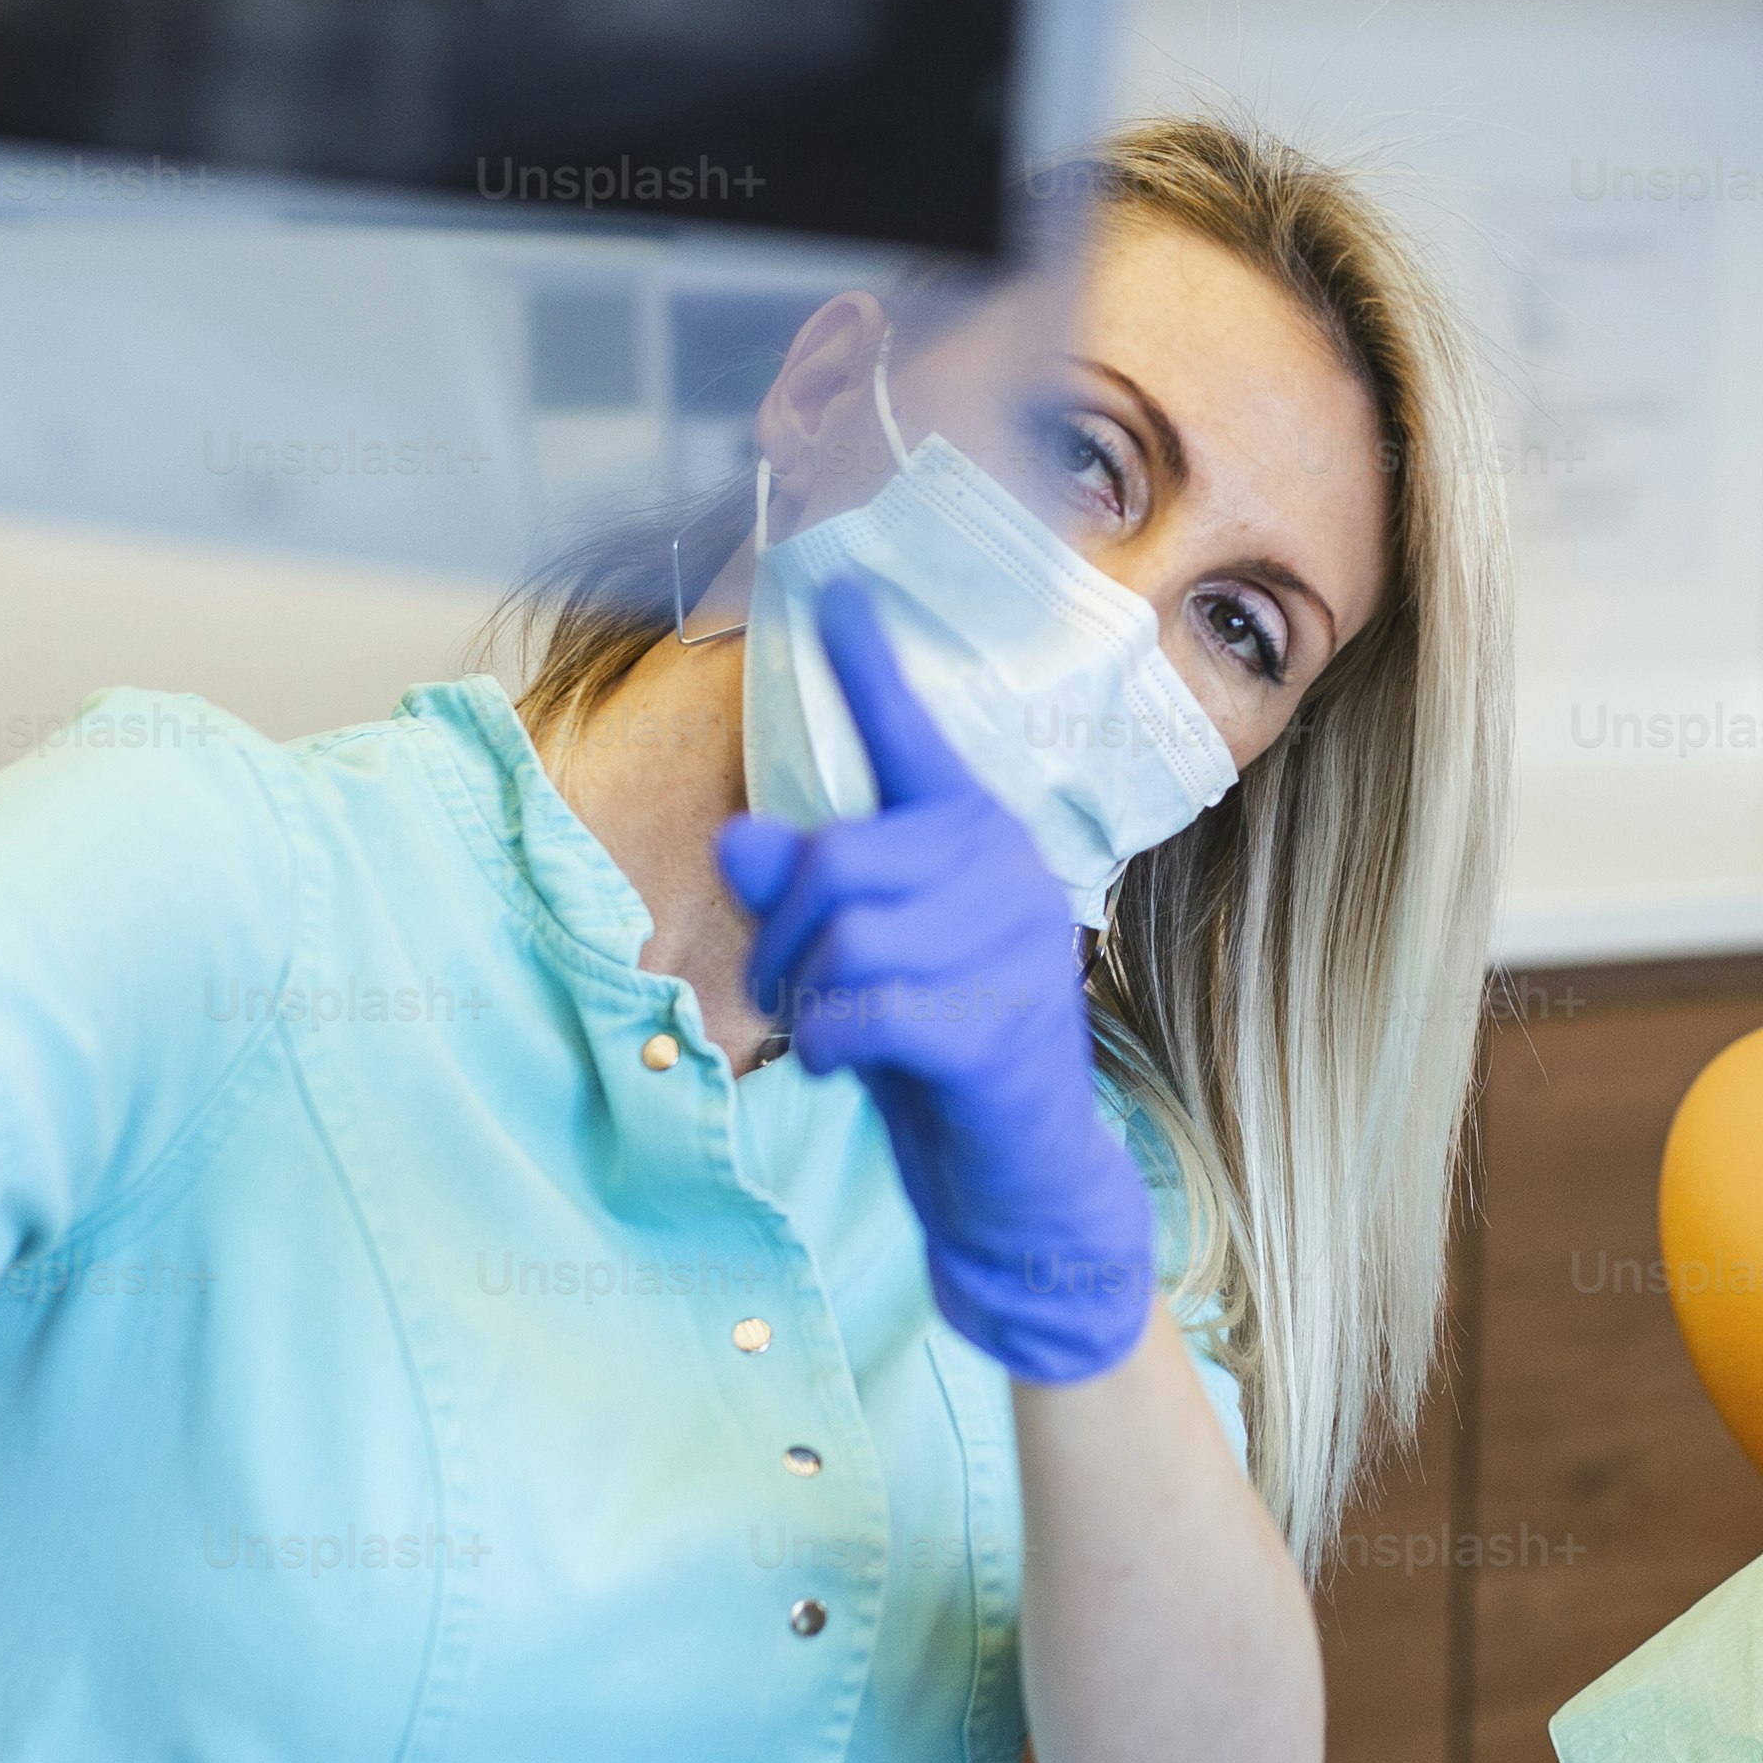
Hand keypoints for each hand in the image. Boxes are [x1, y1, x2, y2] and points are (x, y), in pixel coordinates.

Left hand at [715, 580, 1157, 1384]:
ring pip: (844, 936)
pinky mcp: (1000, 1026)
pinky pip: (865, 1009)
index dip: (869, 664)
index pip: (910, 735)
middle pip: (834, 859)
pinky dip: (832, 1044)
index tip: (834, 586)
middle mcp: (1005, 868)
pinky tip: (849, 1064)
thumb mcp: (853, 959)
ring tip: (825, 1032)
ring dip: (803, 997)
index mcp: (972, 835)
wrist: (1022, 1175)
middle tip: (785, 993)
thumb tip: (739, 835)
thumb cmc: (934, 1049)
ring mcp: (1014, 946)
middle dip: (781, 934)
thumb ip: (802, 893)